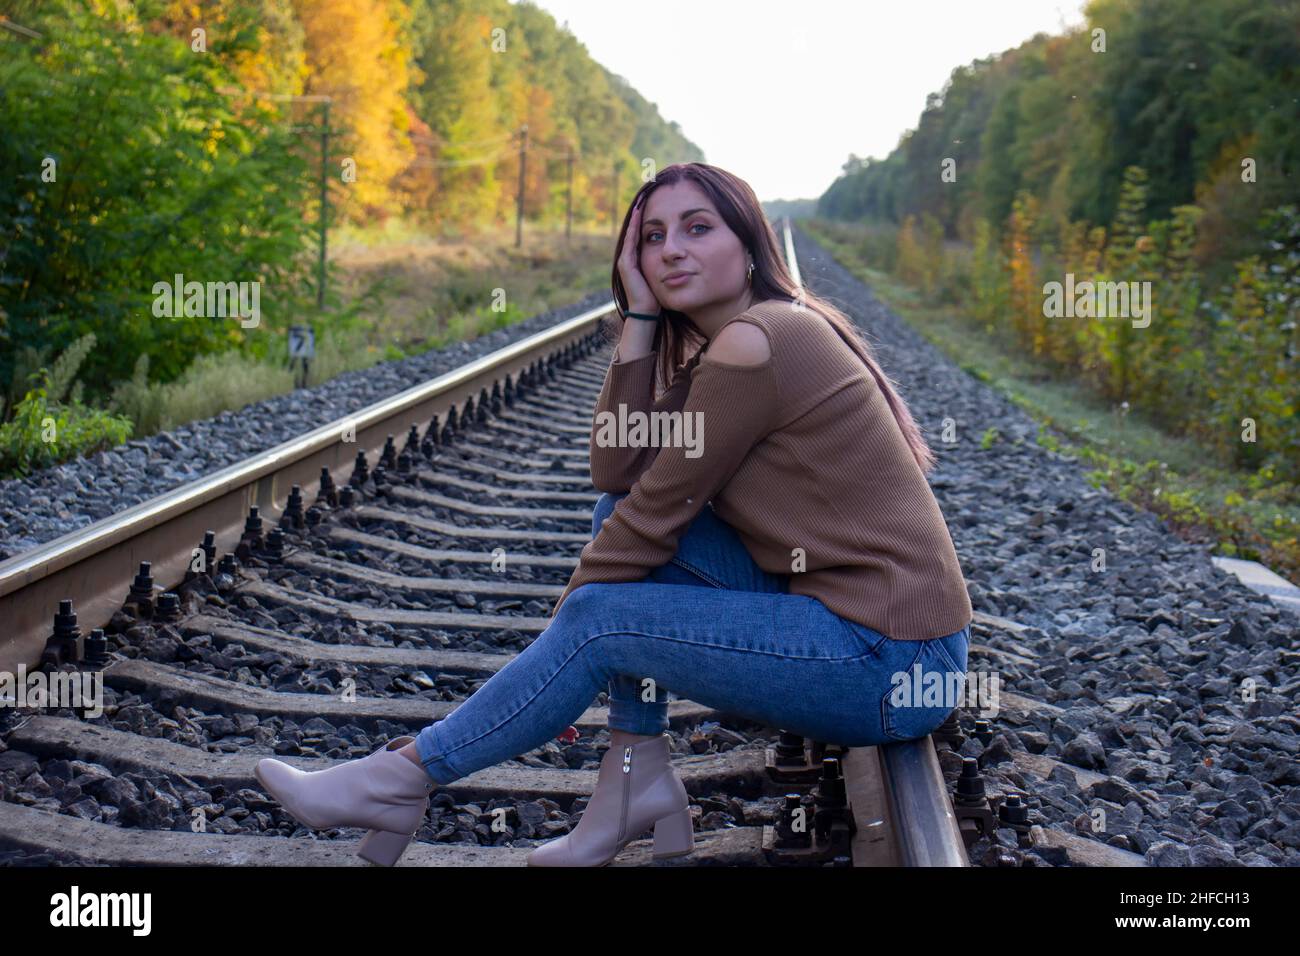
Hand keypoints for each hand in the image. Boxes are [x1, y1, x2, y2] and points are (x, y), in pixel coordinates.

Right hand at [619, 195, 662, 317]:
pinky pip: (631, 241)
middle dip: (641, 215)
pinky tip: (640, 215)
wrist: (647, 313)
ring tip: (642, 201)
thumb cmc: (658, 298)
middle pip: (636, 231)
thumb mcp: (666, 277)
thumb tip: (684, 257)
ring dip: (636, 217)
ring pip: (632, 233)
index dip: (649, 221)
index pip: (644, 236)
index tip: (656, 206)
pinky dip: (634, 227)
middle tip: (646, 197)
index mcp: (639, 261)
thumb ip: (670, 266)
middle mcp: (630, 259)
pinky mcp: (625, 264)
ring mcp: (626, 260)